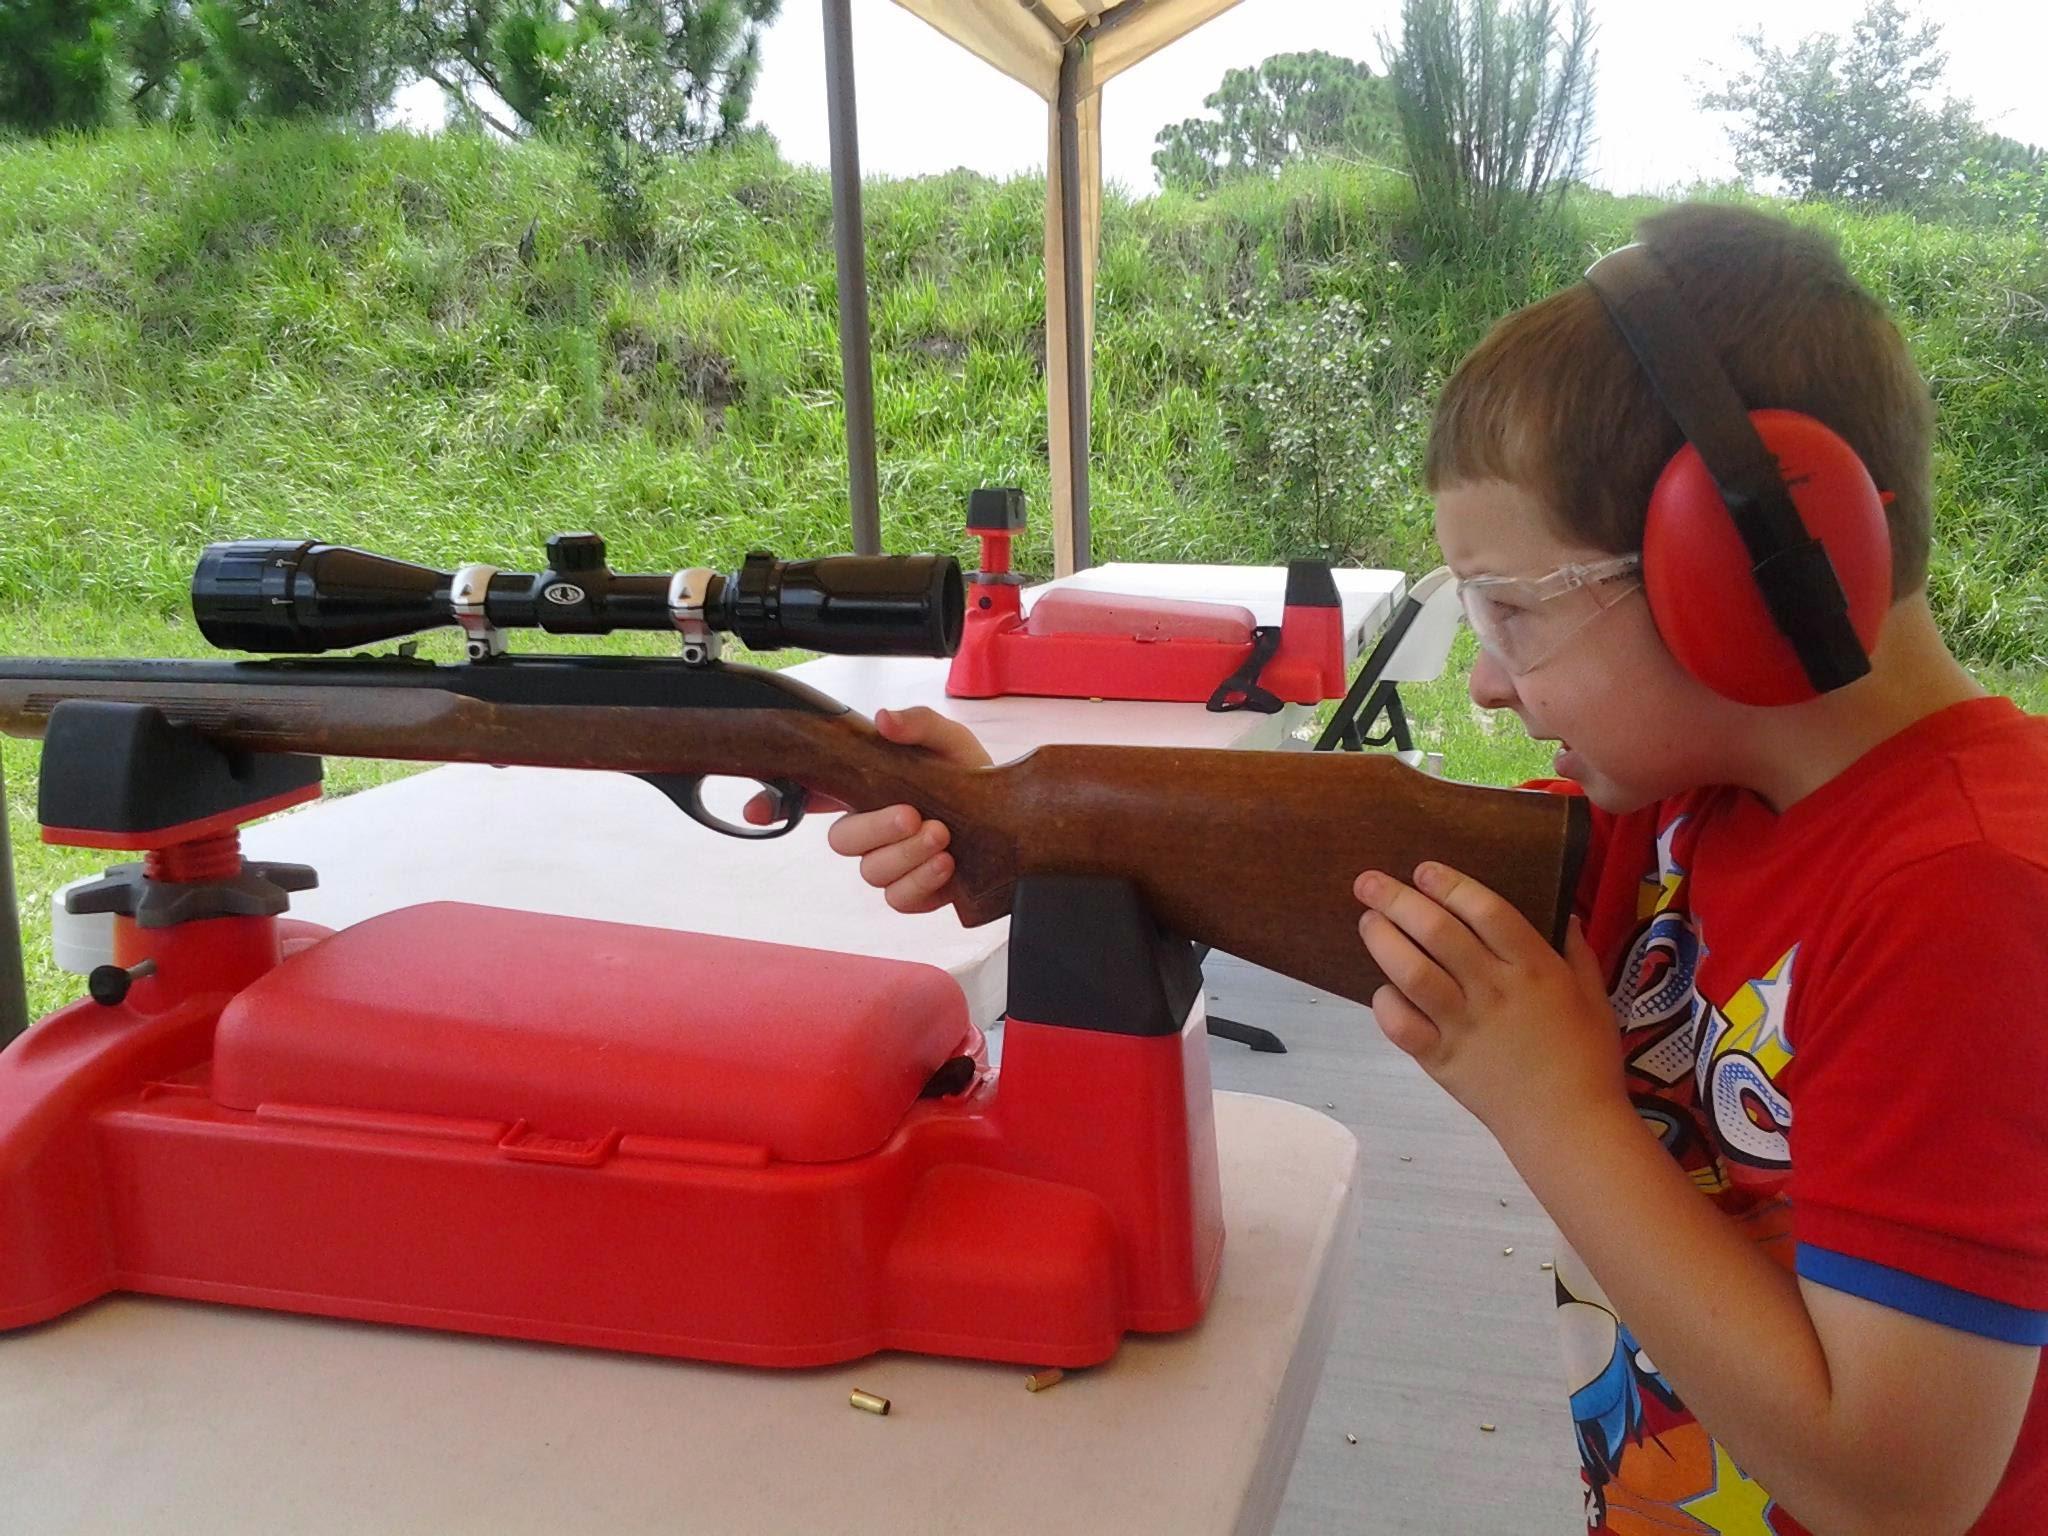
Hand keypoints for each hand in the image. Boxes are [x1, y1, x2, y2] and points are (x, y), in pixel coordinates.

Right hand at [746, 707, 990, 913]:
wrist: (1014, 819)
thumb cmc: (971, 776)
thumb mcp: (948, 741)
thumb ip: (918, 724)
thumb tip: (883, 719)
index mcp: (866, 788)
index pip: (806, 796)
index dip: (773, 803)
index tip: (758, 809)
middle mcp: (871, 828)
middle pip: (840, 842)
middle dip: (875, 829)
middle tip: (912, 814)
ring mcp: (891, 863)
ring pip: (871, 873)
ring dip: (905, 855)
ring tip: (941, 836)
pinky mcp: (915, 893)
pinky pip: (899, 899)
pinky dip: (921, 883)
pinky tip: (946, 865)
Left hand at [1354, 861, 1620, 1140]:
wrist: (1570, 1127)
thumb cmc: (1588, 1059)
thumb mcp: (1595, 997)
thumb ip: (1578, 952)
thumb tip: (1567, 914)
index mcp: (1536, 969)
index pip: (1486, 910)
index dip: (1451, 885)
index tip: (1424, 870)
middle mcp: (1494, 990)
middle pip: (1437, 932)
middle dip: (1396, 899)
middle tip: (1367, 882)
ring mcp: (1464, 1025)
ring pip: (1412, 972)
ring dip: (1382, 940)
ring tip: (1367, 922)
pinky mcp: (1442, 1059)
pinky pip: (1401, 1026)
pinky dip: (1385, 1004)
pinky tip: (1382, 989)